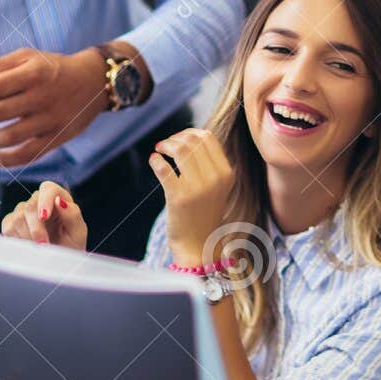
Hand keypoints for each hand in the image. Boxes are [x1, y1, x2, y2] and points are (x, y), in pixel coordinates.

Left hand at [0, 46, 115, 168]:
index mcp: (34, 73)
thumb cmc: (54, 68)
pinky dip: (5, 160)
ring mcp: (51, 120)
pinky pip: (28, 154)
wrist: (94, 82)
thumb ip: (0, 66)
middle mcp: (43, 97)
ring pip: (11, 136)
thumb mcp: (30, 57)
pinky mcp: (58, 137)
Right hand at [1, 181, 87, 249]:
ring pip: (17, 218)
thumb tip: (59, 200)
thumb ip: (72, 215)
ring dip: (29, 237)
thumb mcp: (78, 233)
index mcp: (58, 198)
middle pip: (30, 206)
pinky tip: (29, 246)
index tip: (44, 216)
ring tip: (39, 248)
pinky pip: (8, 228)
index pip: (48, 189)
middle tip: (44, 244)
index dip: (44, 201)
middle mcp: (39, 202)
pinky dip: (19, 240)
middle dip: (36, 228)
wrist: (59, 263)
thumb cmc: (71, 245)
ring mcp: (23, 212)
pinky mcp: (10, 223)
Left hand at [146, 128, 234, 265]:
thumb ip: (208, 164)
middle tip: (164, 146)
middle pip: (193, 140)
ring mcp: (198, 188)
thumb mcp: (216, 187)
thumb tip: (188, 138)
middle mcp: (215, 178)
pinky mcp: (179, 198)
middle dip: (175, 138)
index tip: (178, 139)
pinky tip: (154, 160)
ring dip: (166, 145)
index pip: (208, 137)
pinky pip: (164, 168)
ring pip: (180, 150)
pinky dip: (156, 160)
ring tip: (159, 151)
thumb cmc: (203, 214)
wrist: (199, 246)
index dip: (189, 132)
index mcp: (226, 173)